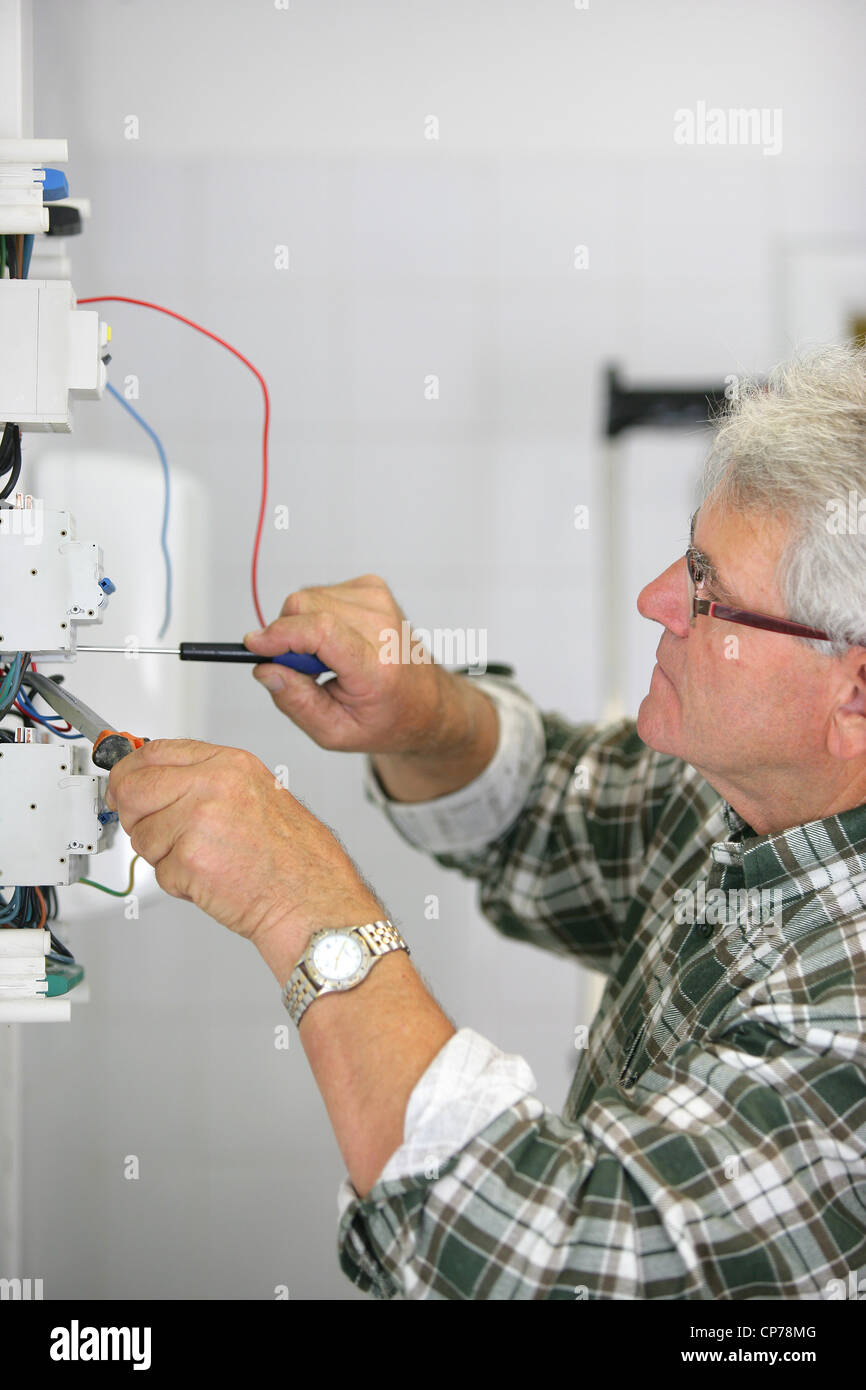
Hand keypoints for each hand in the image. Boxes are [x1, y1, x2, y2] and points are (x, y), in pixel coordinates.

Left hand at [103, 738, 383, 959]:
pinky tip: (212, 880)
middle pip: (134, 788)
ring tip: (208, 861)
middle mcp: (213, 784)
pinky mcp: (190, 859)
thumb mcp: (256, 794)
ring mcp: (199, 820)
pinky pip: (158, 871)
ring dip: (164, 856)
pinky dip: (179, 884)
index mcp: (230, 764)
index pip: (155, 752)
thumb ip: (205, 782)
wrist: (313, 900)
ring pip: (142, 835)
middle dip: (135, 814)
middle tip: (156, 833)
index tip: (123, 784)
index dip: (130, 772)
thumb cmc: (295, 859)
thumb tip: (156, 782)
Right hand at [241, 573, 457, 755]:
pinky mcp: (374, 588)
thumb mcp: (335, 732)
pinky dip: (318, 616)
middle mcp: (382, 626)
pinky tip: (337, 641)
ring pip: (308, 597)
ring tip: (326, 660)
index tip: (253, 645)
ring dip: (303, 628)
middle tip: (303, 669)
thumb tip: (264, 669)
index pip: (322, 631)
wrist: (426, 702)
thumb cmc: (384, 719)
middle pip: (304, 606)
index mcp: (376, 668)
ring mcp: (380, 601)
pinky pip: (321, 593)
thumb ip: (295, 702)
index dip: (280, 634)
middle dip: (286, 635)